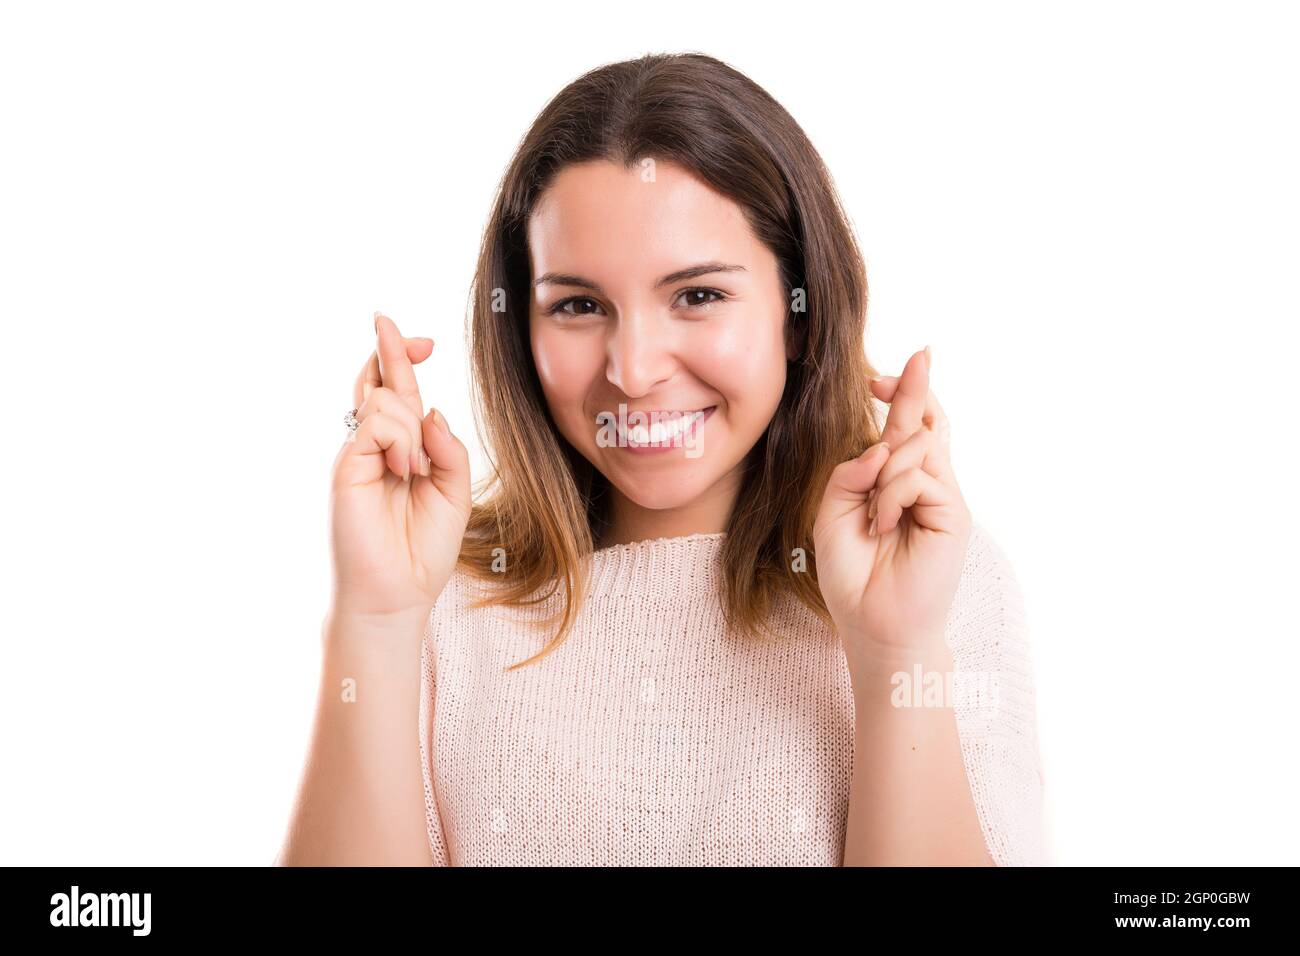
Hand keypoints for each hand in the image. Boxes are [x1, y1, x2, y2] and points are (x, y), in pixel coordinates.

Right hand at [328, 312, 471, 621]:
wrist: (397, 594)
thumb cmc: (423, 550)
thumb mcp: (455, 493)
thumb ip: (449, 449)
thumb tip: (431, 410)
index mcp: (401, 450)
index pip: (400, 394)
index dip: (406, 360)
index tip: (425, 341)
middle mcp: (375, 448)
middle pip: (379, 382)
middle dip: (391, 348)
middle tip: (390, 320)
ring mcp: (357, 455)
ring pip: (385, 401)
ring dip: (412, 427)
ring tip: (415, 471)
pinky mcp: (346, 467)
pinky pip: (377, 425)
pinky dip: (400, 440)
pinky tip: (406, 470)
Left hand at [812, 346, 971, 661]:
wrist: (874, 626)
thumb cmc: (853, 575)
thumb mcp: (831, 515)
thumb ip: (848, 474)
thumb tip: (880, 445)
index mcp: (895, 483)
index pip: (906, 429)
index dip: (903, 394)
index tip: (883, 370)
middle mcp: (923, 485)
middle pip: (924, 423)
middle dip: (915, 387)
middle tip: (919, 356)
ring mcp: (941, 497)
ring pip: (916, 446)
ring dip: (884, 472)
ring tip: (874, 520)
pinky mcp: (953, 514)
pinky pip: (918, 476)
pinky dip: (891, 495)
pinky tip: (883, 526)